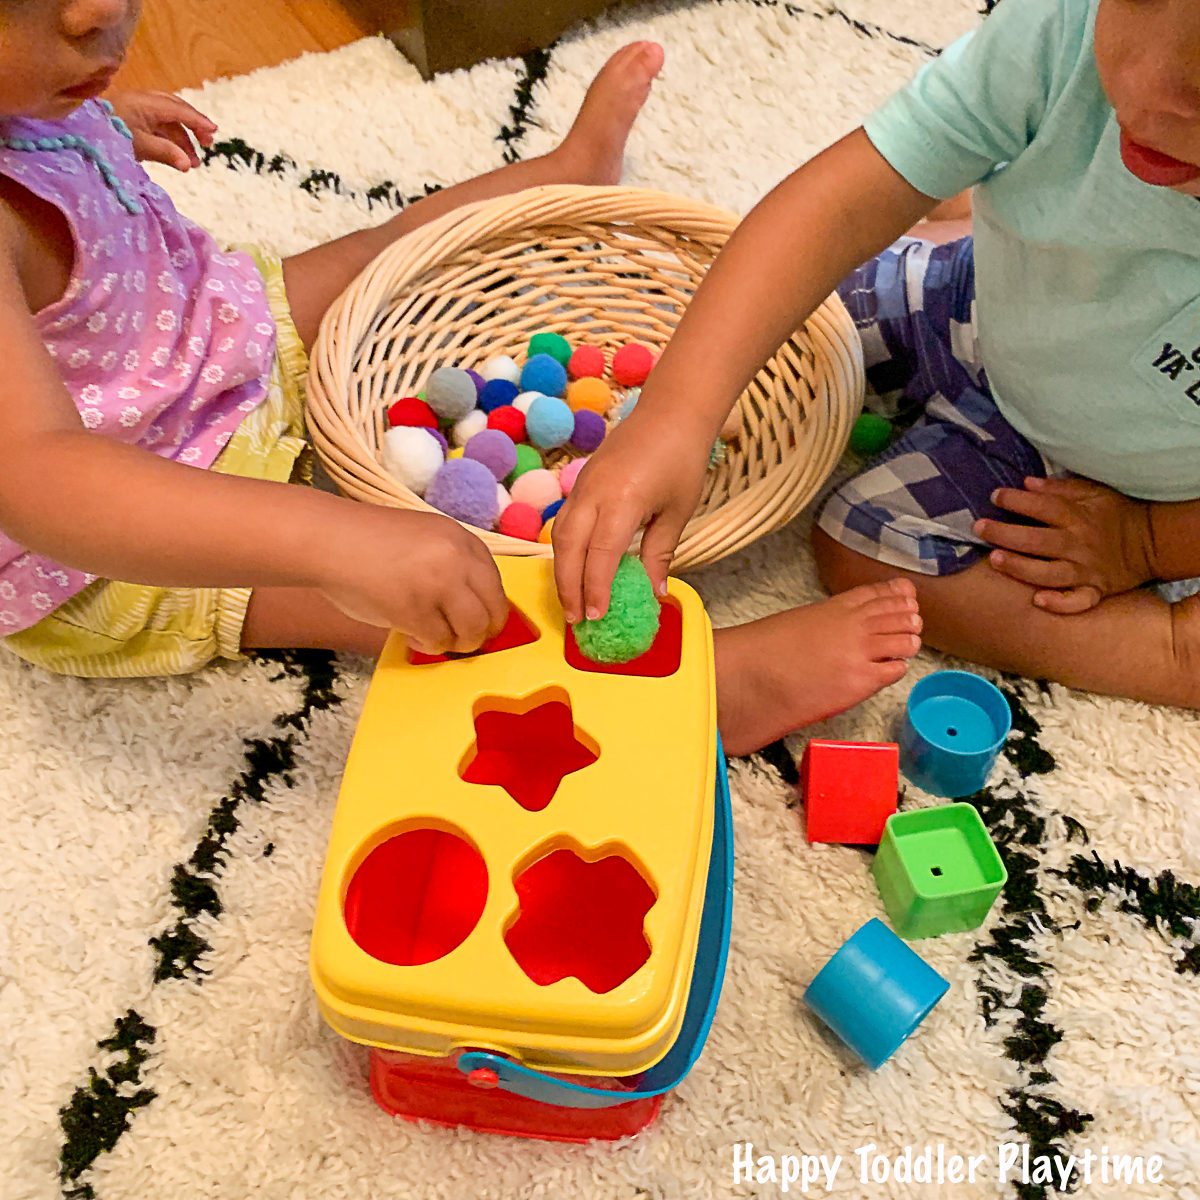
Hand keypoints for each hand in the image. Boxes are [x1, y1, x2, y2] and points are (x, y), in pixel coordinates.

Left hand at [105, 91, 216, 170]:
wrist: (75, 133)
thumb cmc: (107, 137)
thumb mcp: (138, 146)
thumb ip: (165, 153)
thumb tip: (189, 165)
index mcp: (146, 104)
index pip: (179, 111)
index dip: (198, 121)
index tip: (215, 132)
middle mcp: (143, 102)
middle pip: (176, 110)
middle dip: (193, 127)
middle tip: (207, 144)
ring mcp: (136, 110)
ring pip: (167, 120)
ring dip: (181, 139)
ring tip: (192, 162)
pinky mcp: (129, 119)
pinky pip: (156, 126)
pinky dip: (169, 140)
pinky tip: (175, 156)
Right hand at [318, 507, 508, 654]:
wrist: (328, 540)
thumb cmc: (371, 541)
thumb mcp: (426, 538)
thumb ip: (453, 564)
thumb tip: (474, 606)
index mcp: (462, 539)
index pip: (496, 584)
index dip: (491, 609)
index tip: (482, 621)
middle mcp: (457, 560)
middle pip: (493, 611)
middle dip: (483, 632)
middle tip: (467, 640)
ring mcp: (438, 585)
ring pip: (472, 631)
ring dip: (459, 643)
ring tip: (438, 639)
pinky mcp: (415, 611)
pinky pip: (438, 641)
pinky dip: (429, 647)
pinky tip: (413, 638)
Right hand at [552, 411, 711, 622]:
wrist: (671, 411)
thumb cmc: (681, 459)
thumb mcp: (678, 512)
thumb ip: (660, 553)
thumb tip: (653, 593)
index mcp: (623, 501)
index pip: (601, 554)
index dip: (596, 588)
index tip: (597, 616)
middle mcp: (595, 493)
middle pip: (569, 547)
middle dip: (569, 586)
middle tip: (576, 619)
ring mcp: (584, 485)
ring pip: (561, 534)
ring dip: (562, 570)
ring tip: (571, 601)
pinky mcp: (581, 481)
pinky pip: (565, 520)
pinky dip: (565, 548)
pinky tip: (573, 567)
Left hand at [974, 476, 1152, 613]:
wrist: (1151, 542)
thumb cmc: (1114, 514)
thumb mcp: (1092, 492)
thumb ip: (1058, 489)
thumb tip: (1025, 483)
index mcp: (1077, 517)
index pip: (1043, 507)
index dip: (1017, 501)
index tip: (994, 496)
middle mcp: (1078, 544)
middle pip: (1037, 540)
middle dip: (1006, 534)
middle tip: (979, 528)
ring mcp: (1086, 570)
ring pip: (1049, 572)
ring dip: (1021, 568)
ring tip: (995, 560)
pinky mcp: (1095, 590)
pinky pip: (1078, 601)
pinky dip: (1060, 603)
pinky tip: (1039, 601)